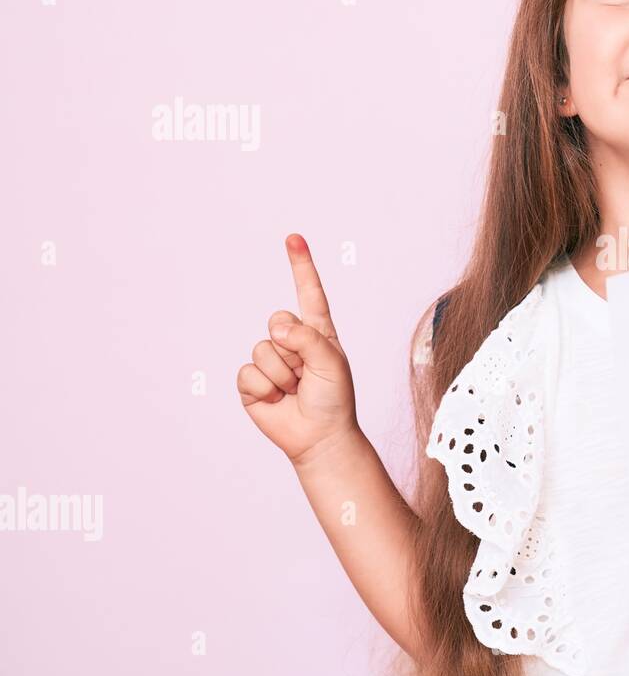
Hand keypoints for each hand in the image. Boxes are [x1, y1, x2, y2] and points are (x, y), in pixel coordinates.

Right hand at [236, 233, 359, 466]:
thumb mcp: (331, 362)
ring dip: (282, 374)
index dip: (300, 265)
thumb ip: (307, 338)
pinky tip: (277, 399)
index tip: (293, 238)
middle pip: (277, 320)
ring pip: (262, 349)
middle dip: (293, 349)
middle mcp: (292, 341)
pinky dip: (265, 388)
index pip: (309, 293)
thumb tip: (276, 328)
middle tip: (307, 374)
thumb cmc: (334, 399)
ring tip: (296, 389)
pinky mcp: (252, 382)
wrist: (320, 437)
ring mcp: (270, 361)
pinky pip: (248, 373)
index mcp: (317, 332)